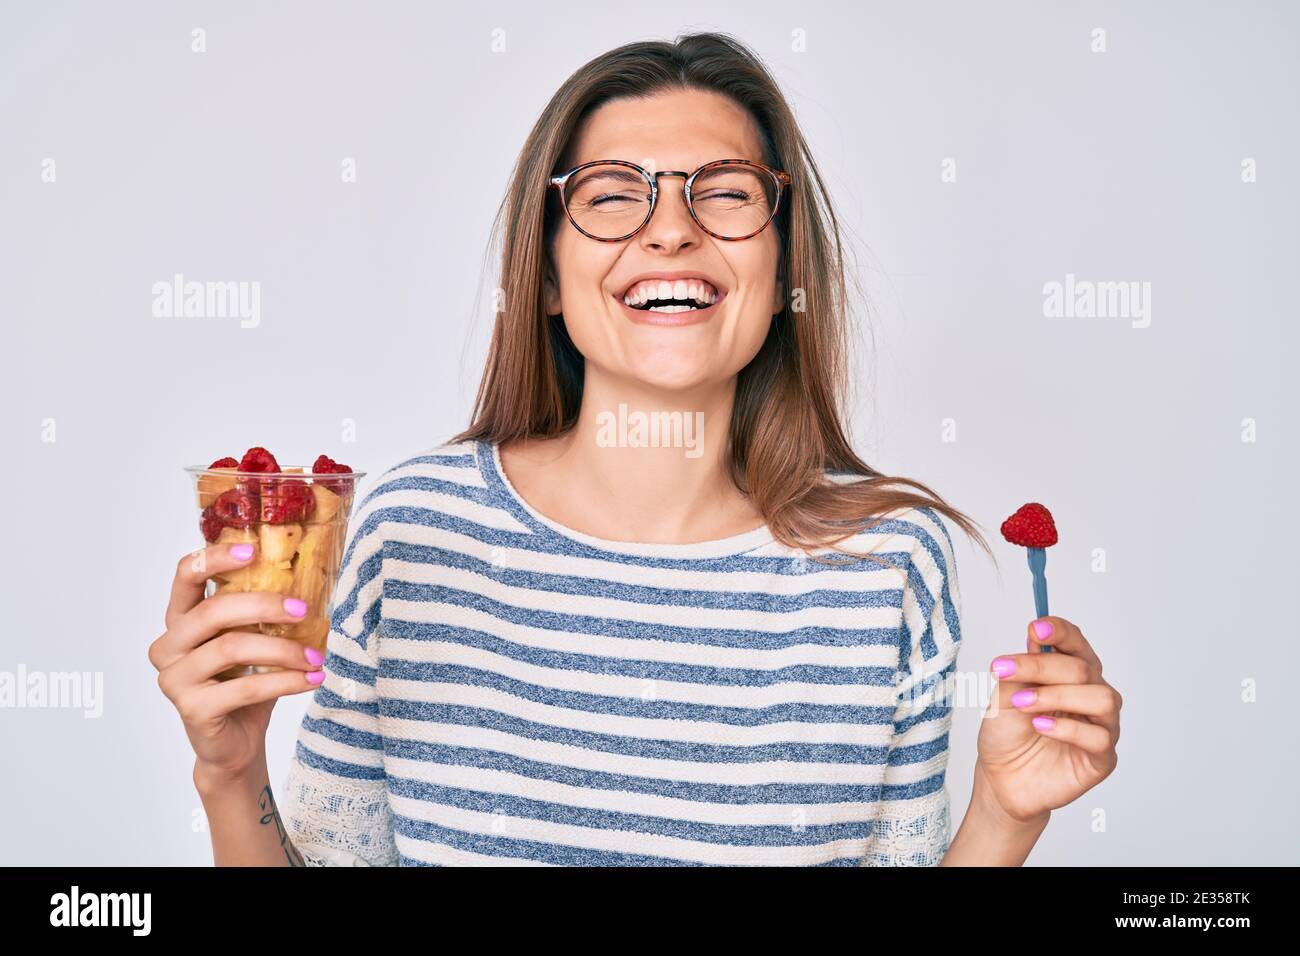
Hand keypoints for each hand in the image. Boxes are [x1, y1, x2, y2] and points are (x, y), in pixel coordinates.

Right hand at [149, 542, 326, 781]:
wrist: (237, 743)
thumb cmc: (246, 684)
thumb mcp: (256, 640)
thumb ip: (265, 613)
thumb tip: (312, 577)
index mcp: (182, 620)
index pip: (187, 575)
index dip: (215, 557)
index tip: (253, 550)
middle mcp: (169, 645)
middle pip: (213, 611)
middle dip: (265, 606)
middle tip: (303, 610)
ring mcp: (174, 679)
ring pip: (231, 648)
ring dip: (283, 650)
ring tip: (316, 657)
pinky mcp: (191, 709)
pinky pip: (245, 687)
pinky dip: (285, 682)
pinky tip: (311, 680)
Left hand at [975, 615, 1120, 824]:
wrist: (1000, 777)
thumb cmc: (1006, 732)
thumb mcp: (1003, 695)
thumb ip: (1021, 670)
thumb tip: (1035, 641)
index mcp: (1069, 673)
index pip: (1075, 643)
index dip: (1060, 632)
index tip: (1035, 628)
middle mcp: (1091, 694)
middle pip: (1083, 668)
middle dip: (1041, 666)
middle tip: (1004, 670)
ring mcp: (1101, 725)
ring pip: (1102, 698)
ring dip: (1058, 696)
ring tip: (1023, 703)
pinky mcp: (1103, 757)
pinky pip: (1100, 736)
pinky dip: (1067, 728)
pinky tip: (1040, 726)